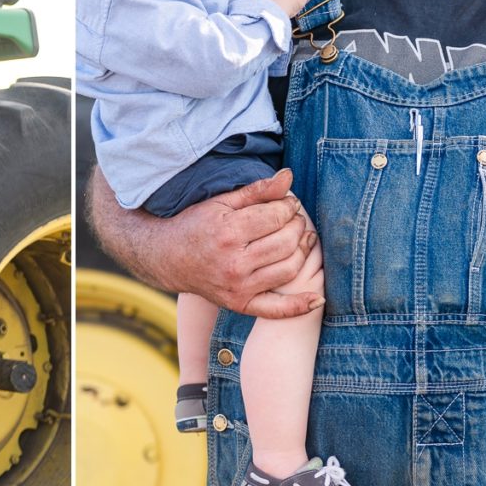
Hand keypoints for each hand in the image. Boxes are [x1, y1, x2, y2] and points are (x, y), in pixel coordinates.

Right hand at [170, 169, 320, 318]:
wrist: (168, 258)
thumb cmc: (196, 225)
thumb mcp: (222, 202)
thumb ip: (257, 190)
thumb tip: (289, 176)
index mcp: (228, 233)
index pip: (277, 217)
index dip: (289, 206)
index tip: (288, 203)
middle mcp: (234, 263)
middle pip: (286, 242)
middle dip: (298, 226)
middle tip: (294, 219)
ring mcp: (238, 287)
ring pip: (289, 269)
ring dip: (303, 251)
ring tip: (300, 238)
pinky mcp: (240, 303)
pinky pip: (276, 309)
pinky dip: (299, 305)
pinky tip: (317, 298)